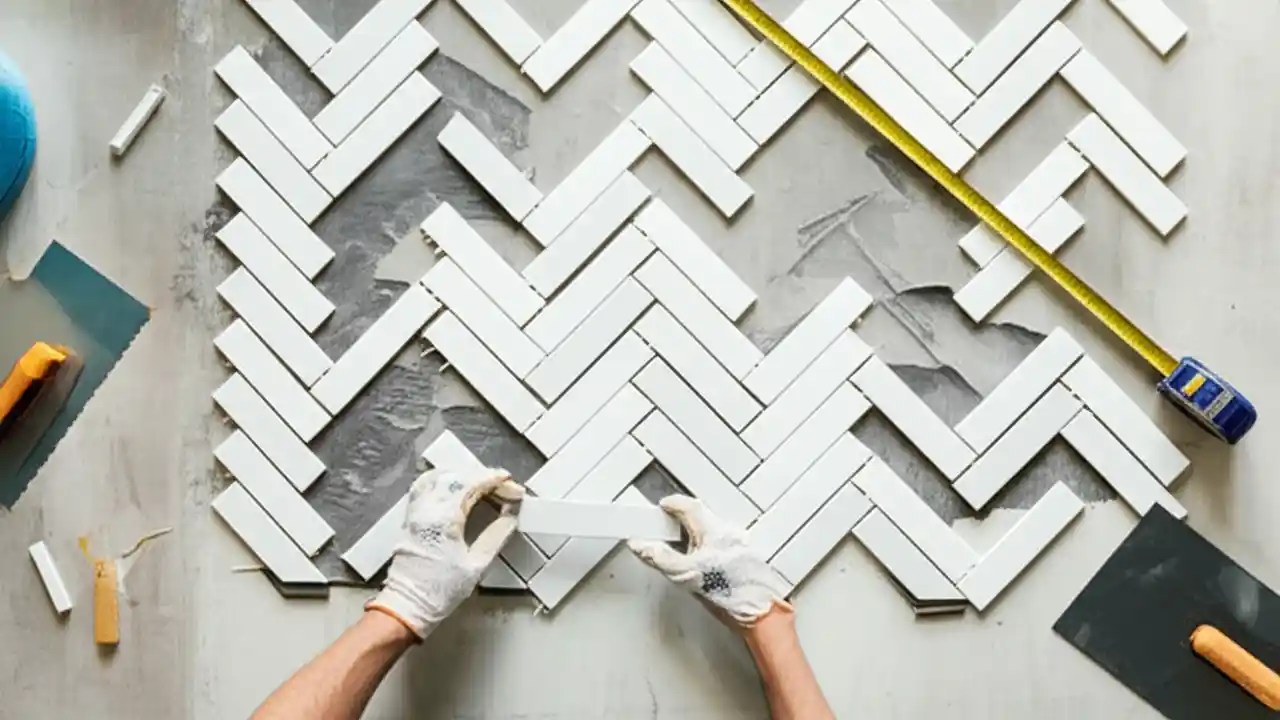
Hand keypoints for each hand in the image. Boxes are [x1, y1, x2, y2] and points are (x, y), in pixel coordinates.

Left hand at [366, 467, 523, 639]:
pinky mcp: (411, 518)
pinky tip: (456, 489)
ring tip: (484, 487)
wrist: (407, 606)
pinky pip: (426, 486)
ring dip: (464, 477)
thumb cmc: (439, 591)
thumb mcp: (476, 565)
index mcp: (443, 519)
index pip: (472, 485)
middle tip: (504, 489)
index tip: (511, 484)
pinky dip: (445, 481)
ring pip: (441, 477)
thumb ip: (495, 536)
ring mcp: (416, 511)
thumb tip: (510, 518)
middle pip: (458, 477)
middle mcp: (427, 509)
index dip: (495, 481)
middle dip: (484, 478)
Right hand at [629, 495, 790, 627]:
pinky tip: (705, 564)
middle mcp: (729, 532)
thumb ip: (660, 558)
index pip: (688, 505)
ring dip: (696, 535)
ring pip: (711, 530)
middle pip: (700, 516)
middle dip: (682, 521)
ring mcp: (740, 543)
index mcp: (712, 530)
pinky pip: (722, 543)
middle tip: (667, 531)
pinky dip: (708, 547)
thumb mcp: (685, 576)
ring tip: (685, 553)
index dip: (672, 504)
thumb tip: (640, 545)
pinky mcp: (747, 556)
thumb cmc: (729, 595)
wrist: (760, 614)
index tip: (662, 507)